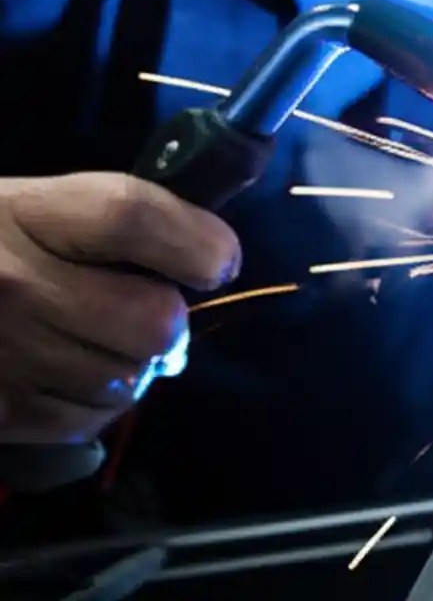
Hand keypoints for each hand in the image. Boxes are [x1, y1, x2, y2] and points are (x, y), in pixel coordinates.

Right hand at [0, 173, 239, 443]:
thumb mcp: (26, 205)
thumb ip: (109, 223)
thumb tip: (208, 255)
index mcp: (22, 212)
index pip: (131, 217)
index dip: (197, 241)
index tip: (217, 259)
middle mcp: (10, 283)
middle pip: (152, 320)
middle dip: (168, 321)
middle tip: (151, 313)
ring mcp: (1, 353)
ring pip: (129, 379)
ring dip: (133, 367)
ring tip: (94, 342)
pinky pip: (90, 420)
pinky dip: (97, 403)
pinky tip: (68, 374)